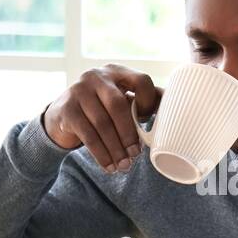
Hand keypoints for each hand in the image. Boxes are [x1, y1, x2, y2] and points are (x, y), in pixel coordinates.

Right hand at [40, 64, 163, 172]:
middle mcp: (96, 76)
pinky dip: (101, 154)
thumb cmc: (101, 109)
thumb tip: (176, 108)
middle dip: (129, 134)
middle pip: (118, 105)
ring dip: (115, 149)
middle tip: (136, 155)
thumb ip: (143, 102)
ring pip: (102, 124)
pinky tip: (108, 166)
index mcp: (116, 71)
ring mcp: (78, 91)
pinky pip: (88, 135)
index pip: (141, 81)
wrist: (61, 116)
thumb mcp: (121, 100)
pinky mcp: (67, 109)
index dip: (149, 101)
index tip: (148, 120)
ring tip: (124, 166)